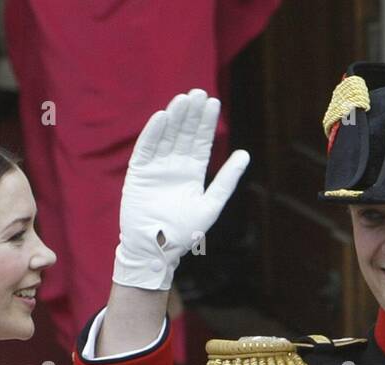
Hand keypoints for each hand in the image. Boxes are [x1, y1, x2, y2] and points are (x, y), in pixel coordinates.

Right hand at [113, 88, 249, 290]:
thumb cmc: (184, 233)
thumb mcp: (211, 204)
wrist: (156, 250)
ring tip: (183, 99)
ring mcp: (156, 168)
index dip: (206, 123)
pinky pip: (145, 149)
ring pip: (166, 137)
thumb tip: (245, 154)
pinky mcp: (138, 173)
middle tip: (198, 93)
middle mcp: (174, 166)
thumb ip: (226, 180)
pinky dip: (152, 133)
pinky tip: (161, 117)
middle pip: (183, 134)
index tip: (213, 102)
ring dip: (174, 118)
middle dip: (191, 114)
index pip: (200, 141)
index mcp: (192, 173)